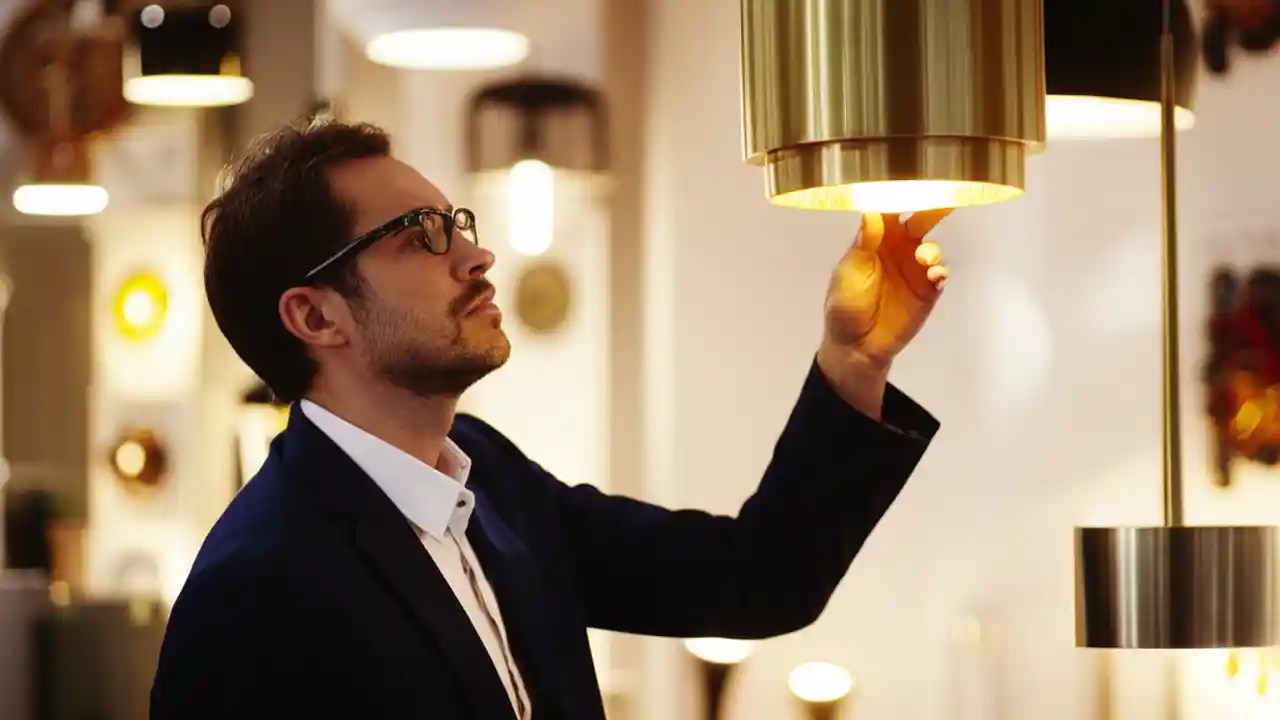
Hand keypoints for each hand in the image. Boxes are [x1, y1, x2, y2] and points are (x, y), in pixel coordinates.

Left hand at [817, 210, 951, 415]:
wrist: (856, 346)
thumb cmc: (845, 305)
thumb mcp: (849, 272)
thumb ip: (863, 243)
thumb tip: (870, 212)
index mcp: (875, 238)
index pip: (890, 208)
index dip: (899, 194)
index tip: (911, 181)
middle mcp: (898, 248)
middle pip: (919, 220)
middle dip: (931, 209)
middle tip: (943, 199)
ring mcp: (914, 269)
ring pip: (931, 247)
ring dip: (931, 250)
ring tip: (924, 259)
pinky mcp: (926, 290)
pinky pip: (940, 274)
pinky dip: (940, 272)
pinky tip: (934, 276)